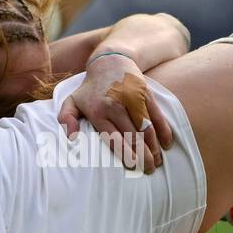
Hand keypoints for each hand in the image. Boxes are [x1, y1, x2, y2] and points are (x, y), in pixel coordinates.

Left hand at [58, 54, 172, 172]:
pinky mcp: (146, 94)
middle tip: (149, 170)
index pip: (114, 139)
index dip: (126, 154)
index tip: (134, 168)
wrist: (110, 61)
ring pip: (147, 128)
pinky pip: (157, 115)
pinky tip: (166, 144)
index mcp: (98, 112)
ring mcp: (133, 99)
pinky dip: (164, 130)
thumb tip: (71, 138)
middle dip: (143, 156)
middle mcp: (117, 106)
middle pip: (133, 136)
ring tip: (157, 162)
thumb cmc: (89, 89)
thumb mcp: (71, 102)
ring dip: (154, 147)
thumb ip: (66, 119)